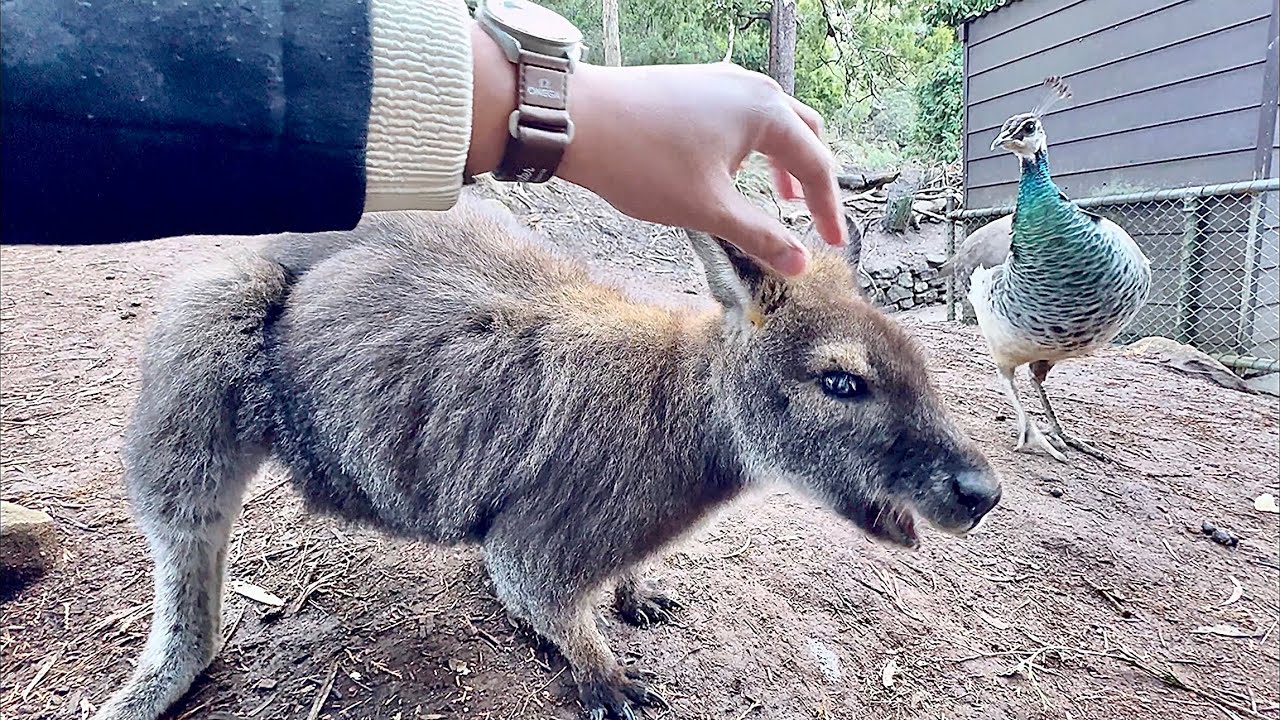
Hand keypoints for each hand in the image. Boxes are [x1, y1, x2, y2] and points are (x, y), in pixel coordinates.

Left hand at [468, 26, 845, 276]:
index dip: (828, 209)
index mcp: (766, 112)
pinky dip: (754, 145)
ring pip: (772, 120)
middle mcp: (751, 87)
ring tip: (779, 198)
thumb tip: (801, 265)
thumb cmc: (642, 161)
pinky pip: (742, 113)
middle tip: (814, 217)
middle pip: (803, 133)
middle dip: (812, 178)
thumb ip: (759, 236)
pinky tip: (733, 171)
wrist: (576, 117)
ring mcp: (721, 80)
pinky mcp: (694, 84)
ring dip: (783, 161)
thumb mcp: (708, 209)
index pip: (815, 164)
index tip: (835, 244)